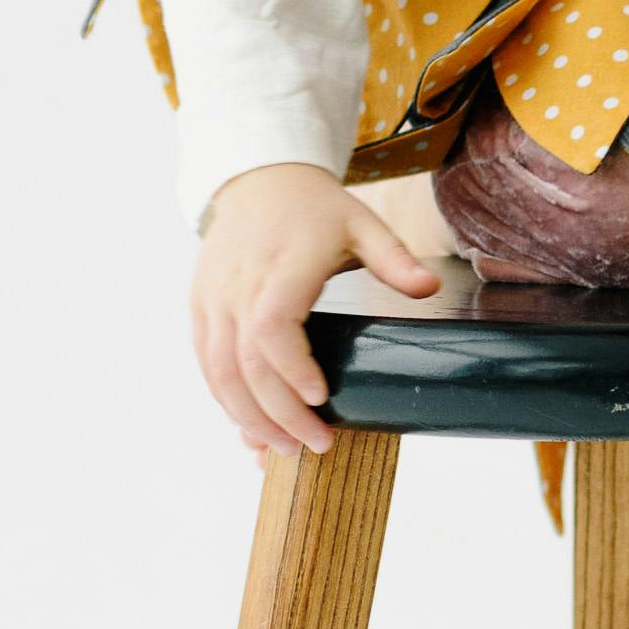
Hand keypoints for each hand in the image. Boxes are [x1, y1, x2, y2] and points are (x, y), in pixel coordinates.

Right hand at [191, 162, 441, 460]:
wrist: (257, 179)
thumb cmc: (314, 208)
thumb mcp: (362, 223)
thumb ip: (393, 258)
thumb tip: (427, 288)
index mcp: (280, 266)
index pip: (272, 326)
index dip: (290, 368)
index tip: (320, 399)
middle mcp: (238, 286)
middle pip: (245, 363)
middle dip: (277, 413)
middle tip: (314, 445)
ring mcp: (213, 299)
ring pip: (218, 372)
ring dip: (248, 417)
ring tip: (282, 450)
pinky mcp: (201, 309)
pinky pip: (207, 364)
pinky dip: (226, 401)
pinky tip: (251, 429)